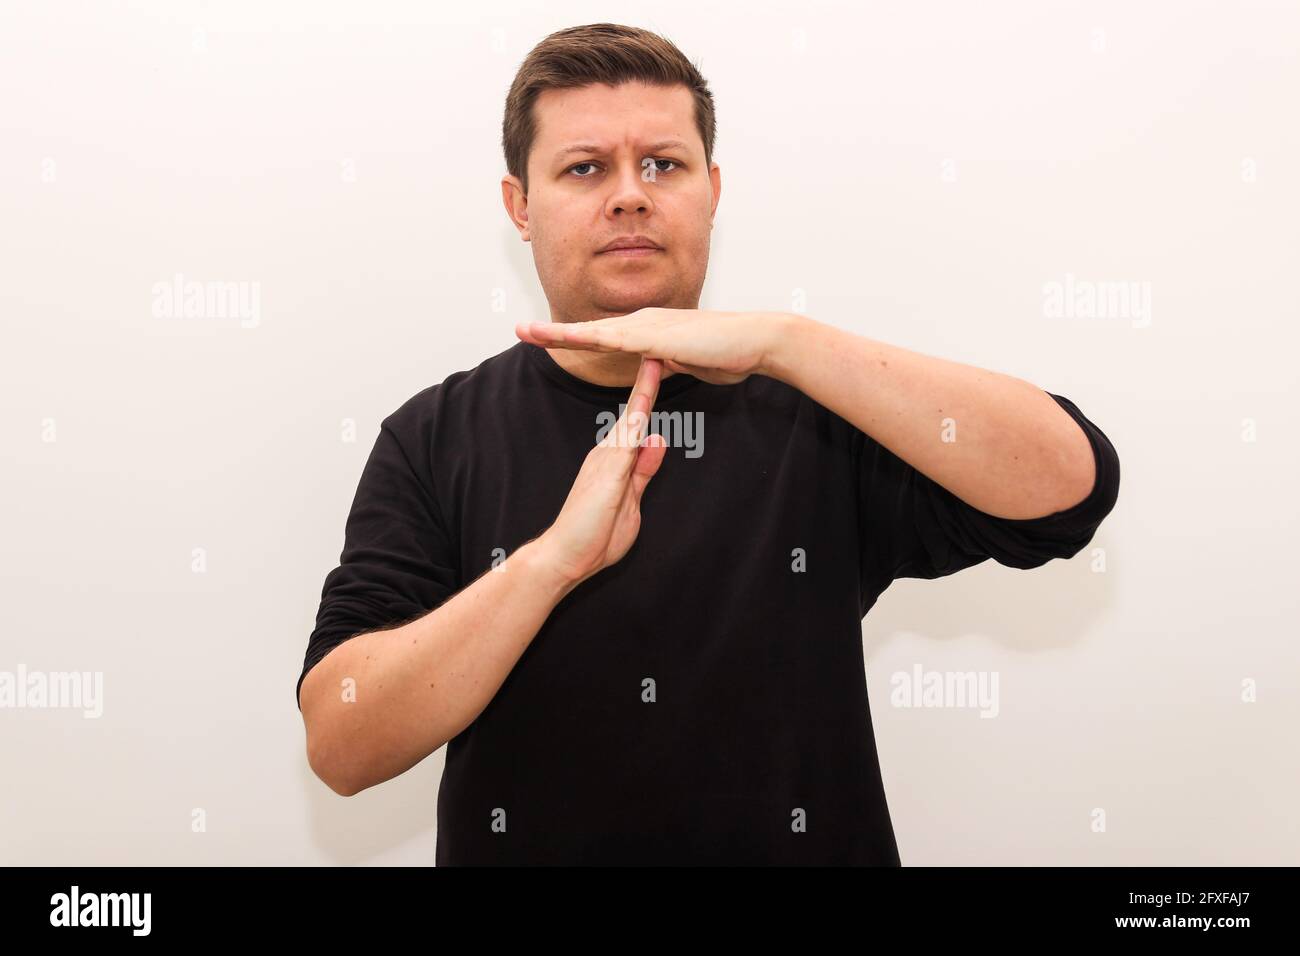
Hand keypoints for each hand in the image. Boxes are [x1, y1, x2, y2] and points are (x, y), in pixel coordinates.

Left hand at [515, 308, 791, 385]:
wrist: (755, 342)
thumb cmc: (728, 354)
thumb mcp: (687, 363)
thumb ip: (667, 364)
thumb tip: (656, 368)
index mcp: (648, 330)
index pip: (602, 336)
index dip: (572, 336)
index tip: (544, 337)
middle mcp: (643, 323)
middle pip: (589, 330)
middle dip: (554, 331)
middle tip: (520, 330)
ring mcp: (648, 326)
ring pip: (593, 330)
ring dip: (558, 332)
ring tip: (526, 331)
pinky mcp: (657, 336)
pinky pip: (614, 339)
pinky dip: (587, 337)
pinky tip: (565, 338)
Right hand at [537, 355, 668, 587]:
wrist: (565, 558)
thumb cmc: (594, 535)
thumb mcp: (631, 499)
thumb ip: (644, 469)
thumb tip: (657, 440)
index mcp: (615, 459)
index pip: (639, 421)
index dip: (651, 394)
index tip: (664, 368)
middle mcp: (608, 453)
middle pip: (635, 411)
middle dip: (649, 378)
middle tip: (663, 345)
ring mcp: (606, 460)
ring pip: (631, 419)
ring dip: (645, 389)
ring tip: (657, 356)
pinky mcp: (607, 473)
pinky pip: (625, 443)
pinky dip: (636, 420)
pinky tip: (647, 402)